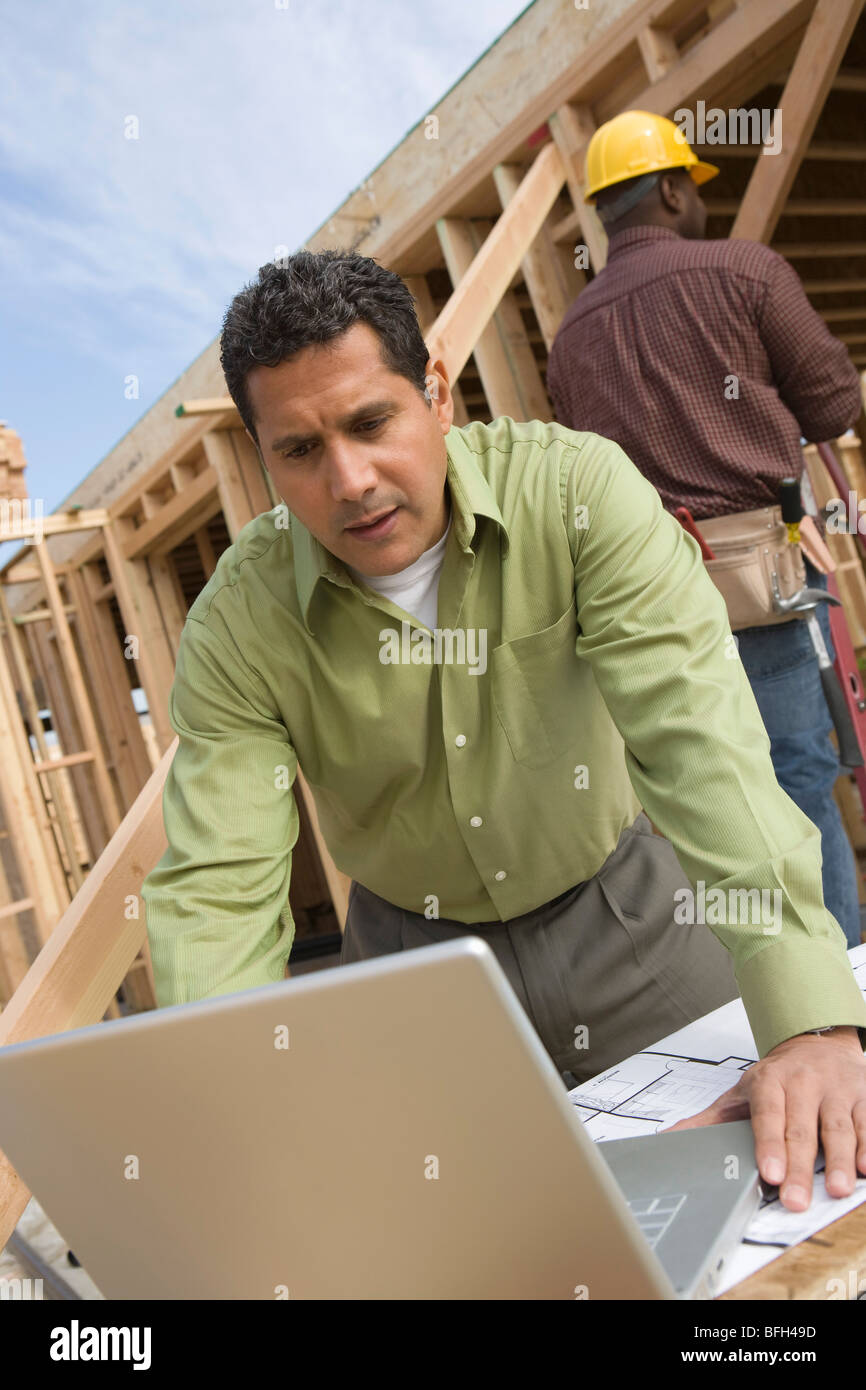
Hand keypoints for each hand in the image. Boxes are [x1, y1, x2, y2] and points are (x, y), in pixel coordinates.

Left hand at [665, 1026, 865, 1210]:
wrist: (816, 1042)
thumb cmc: (778, 1077)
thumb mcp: (741, 1094)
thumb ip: (710, 1120)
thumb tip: (669, 1138)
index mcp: (770, 1082)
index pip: (768, 1114)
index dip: (768, 1144)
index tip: (769, 1172)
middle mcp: (804, 1083)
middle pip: (801, 1129)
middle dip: (799, 1167)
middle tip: (795, 1199)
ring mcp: (835, 1090)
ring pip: (837, 1128)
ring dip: (839, 1161)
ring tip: (836, 1189)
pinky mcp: (862, 1098)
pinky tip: (865, 1168)